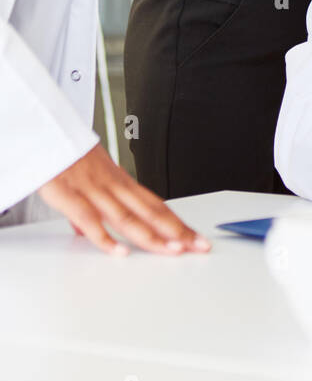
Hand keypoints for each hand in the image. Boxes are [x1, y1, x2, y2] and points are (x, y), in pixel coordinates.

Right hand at [37, 144, 210, 256]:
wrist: (43, 128)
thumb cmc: (65, 152)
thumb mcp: (85, 177)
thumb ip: (91, 208)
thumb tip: (89, 232)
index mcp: (119, 180)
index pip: (156, 205)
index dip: (177, 223)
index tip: (195, 237)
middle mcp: (113, 185)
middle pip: (150, 212)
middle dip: (177, 231)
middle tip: (199, 246)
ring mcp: (94, 190)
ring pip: (128, 216)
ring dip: (152, 235)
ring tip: (173, 250)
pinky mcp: (70, 194)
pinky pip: (90, 219)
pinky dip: (105, 237)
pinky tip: (119, 252)